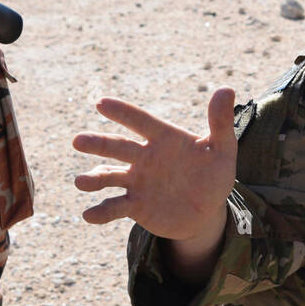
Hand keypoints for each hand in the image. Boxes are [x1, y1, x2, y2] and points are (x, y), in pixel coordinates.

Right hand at [72, 91, 237, 242]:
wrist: (206, 211)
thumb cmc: (214, 174)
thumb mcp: (222, 150)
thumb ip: (220, 123)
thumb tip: (226, 89)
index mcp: (163, 138)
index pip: (140, 121)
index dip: (122, 113)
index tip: (100, 103)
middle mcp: (144, 157)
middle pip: (117, 148)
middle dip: (98, 144)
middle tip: (78, 140)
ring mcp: (136, 182)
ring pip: (109, 177)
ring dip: (94, 179)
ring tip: (80, 182)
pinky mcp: (134, 206)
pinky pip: (114, 207)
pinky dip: (101, 211)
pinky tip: (89, 215)